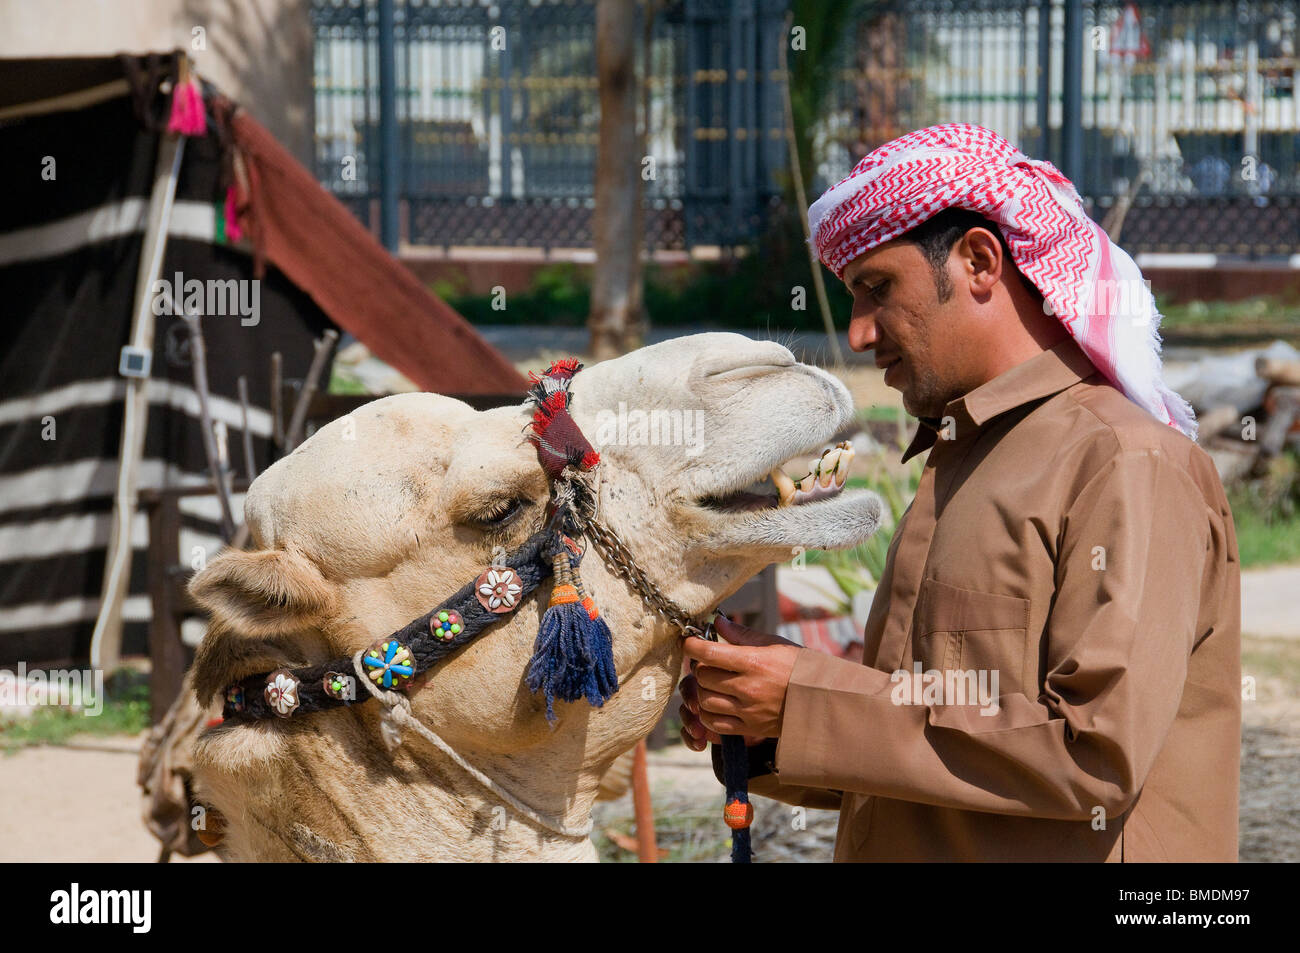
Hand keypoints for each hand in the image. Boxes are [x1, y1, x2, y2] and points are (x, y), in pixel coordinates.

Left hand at [677, 615, 800, 746]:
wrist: (822, 701)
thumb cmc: (799, 668)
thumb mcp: (775, 644)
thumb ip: (742, 634)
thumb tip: (718, 622)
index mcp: (754, 662)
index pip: (709, 653)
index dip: (692, 645)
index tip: (689, 642)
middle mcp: (748, 687)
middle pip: (703, 676)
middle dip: (700, 667)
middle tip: (708, 663)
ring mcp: (748, 710)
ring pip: (704, 701)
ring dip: (703, 691)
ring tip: (713, 684)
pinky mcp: (749, 728)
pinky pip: (714, 724)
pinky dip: (708, 714)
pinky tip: (717, 704)